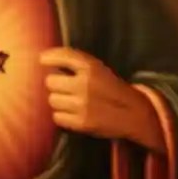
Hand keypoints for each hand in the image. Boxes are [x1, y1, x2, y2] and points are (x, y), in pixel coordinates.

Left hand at [41, 48, 165, 153]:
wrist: (134, 113)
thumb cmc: (112, 90)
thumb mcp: (99, 69)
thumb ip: (76, 64)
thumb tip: (43, 60)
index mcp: (91, 67)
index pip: (62, 56)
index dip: (49, 57)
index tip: (43, 60)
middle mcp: (85, 84)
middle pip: (50, 82)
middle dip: (56, 85)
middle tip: (66, 89)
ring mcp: (82, 104)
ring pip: (52, 100)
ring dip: (58, 101)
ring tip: (71, 102)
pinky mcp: (82, 122)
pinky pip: (57, 117)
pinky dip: (62, 116)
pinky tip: (73, 113)